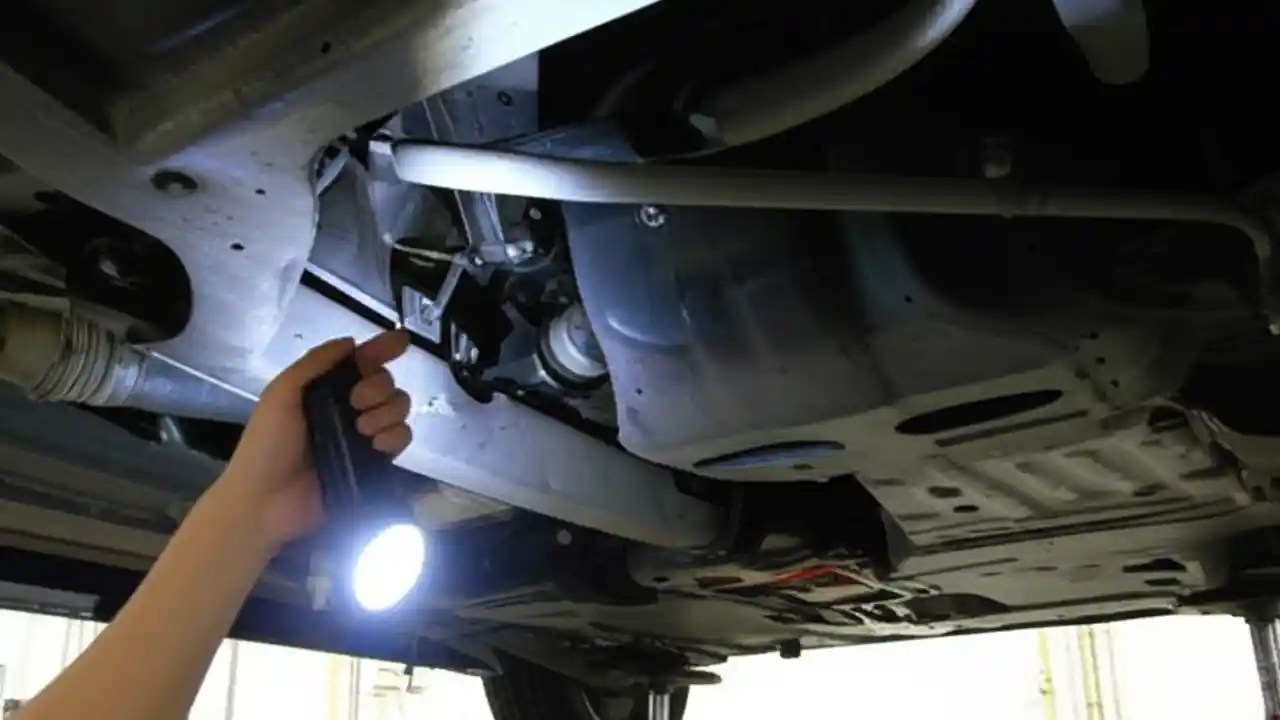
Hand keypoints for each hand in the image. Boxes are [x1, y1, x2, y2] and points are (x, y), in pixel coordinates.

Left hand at [219, 330, 412, 550]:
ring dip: (387, 412)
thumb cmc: (268, 444)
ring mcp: (364, 435)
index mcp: (325, 388)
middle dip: (378, 387)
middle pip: (386, 382)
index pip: (361, 361)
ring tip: (362, 430)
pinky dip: (395, 436)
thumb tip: (351, 342)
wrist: (267, 500)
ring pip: (399, 407)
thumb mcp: (281, 394)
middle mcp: (349, 408)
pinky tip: (376, 445)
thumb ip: (315, 363)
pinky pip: (402, 438)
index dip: (383, 348)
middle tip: (357, 403)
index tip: (402, 341)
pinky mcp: (375, 462)